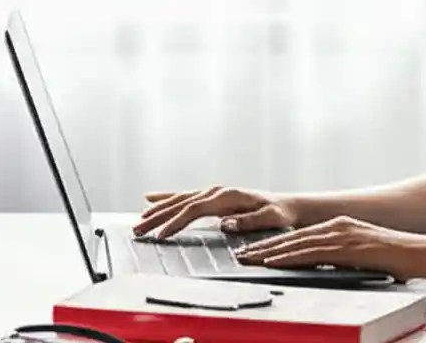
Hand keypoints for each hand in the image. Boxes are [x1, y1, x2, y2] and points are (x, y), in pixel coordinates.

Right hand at [132, 187, 299, 238]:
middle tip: (137, 230)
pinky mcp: (212, 197)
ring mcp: (213, 192)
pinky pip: (184, 196)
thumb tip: (225, 223)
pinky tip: (150, 199)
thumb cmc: (280, 215)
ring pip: (179, 199)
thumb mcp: (271, 219)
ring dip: (157, 210)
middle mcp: (217, 191)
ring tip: (138, 221)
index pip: (194, 208)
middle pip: (180, 202)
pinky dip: (166, 197)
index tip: (160, 235)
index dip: (176, 222)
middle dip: (158, 217)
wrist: (288, 206)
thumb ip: (249, 221)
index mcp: (227, 196)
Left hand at [234, 215, 425, 281]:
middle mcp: (336, 226)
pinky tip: (272, 262)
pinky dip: (288, 258)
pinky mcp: (345, 246)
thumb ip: (339, 260)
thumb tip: (321, 270)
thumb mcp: (359, 257)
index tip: (254, 251)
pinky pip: (310, 253)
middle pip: (292, 238)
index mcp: (338, 227)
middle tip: (240, 254)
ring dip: (269, 252)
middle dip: (263, 246)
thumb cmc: (393, 260)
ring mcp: (340, 234)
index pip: (298, 236)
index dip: (274, 244)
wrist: (418, 253)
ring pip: (296, 244)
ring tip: (247, 259)